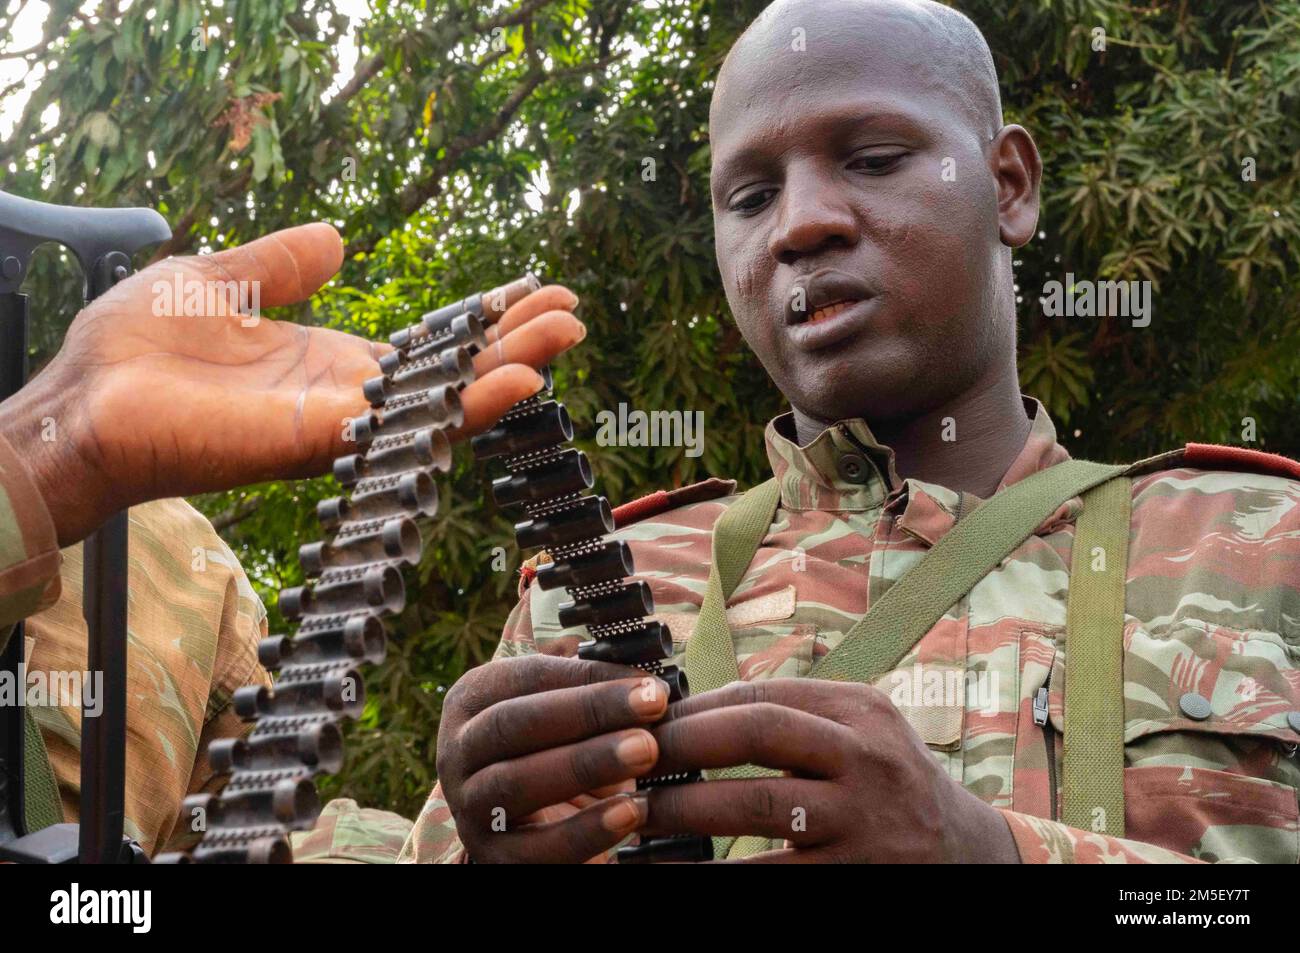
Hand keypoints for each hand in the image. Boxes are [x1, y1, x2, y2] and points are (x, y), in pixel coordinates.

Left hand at [0, 223, 585, 545]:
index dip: (477, 321)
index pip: (425, 345)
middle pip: (453, 373)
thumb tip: (337, 237)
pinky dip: (472, 405)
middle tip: (571, 312)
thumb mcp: (223, 277)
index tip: (528, 292)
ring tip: (567, 333)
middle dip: (513, 343)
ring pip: (447, 400)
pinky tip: (521, 380)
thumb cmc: (137, 347)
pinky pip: (411, 424)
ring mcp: (346, 422)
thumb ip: (284, 263)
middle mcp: (350, 396)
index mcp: (329, 360)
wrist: (87, 398)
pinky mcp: (329, 439)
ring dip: (511, 369)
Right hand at [437, 655, 669, 862]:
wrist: (531, 820)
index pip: (526, 678)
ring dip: (586, 764)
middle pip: (514, 724)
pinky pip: (537, 849)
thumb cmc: (554, 747)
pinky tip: (630, 812)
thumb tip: (648, 681)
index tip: (648, 684)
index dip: (588, 679)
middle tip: (651, 707)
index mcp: (472, 700)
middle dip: (588, 712)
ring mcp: (469, 807)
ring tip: (646, 751)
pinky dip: (585, 832)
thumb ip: (591, 685)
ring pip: (516, 783)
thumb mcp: (562, 710)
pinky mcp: (494, 857)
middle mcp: (457, 751)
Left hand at [638, 679, 1020, 862]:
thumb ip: (797, 716)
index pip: (761, 694)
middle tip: (631, 759)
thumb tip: (692, 708)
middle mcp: (867, 757)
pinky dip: (714, 874)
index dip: (695, 708)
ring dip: (685, 809)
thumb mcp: (862, 731)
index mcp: (860, 710)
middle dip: (683, 743)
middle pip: (758, 733)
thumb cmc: (891, 783)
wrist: (967, 854)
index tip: (646, 722)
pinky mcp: (854, 879)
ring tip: (637, 815)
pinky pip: (769, 875)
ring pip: (757, 805)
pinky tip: (672, 871)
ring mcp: (864, 821)